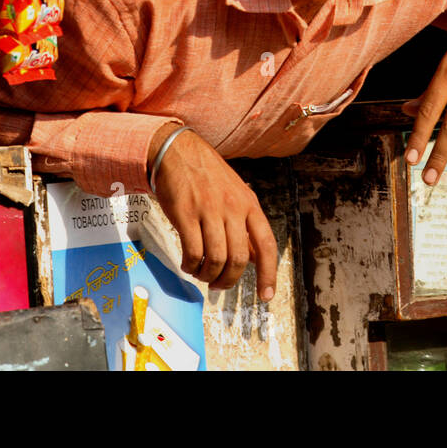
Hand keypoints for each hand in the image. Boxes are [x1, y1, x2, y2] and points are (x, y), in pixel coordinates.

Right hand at [148, 128, 277, 298]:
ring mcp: (209, 210)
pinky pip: (193, 251)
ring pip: (217, 259)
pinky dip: (191, 266)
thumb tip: (256, 257)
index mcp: (250, 204)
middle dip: (229, 280)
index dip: (268, 273)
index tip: (266, 296)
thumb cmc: (208, 176)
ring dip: (208, 275)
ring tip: (201, 274)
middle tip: (218, 285)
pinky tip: (188, 264)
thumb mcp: (236, 195)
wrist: (178, 152)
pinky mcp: (186, 214)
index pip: (266, 244)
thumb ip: (245, 224)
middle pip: (239, 258)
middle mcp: (233, 208)